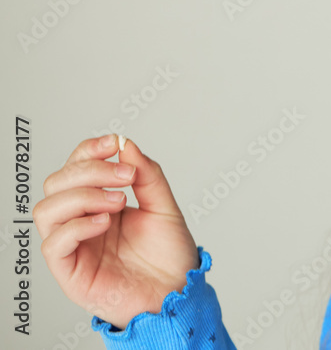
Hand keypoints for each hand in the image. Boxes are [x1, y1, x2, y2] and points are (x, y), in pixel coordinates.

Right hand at [34, 134, 199, 329]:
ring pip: (46, 210)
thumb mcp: (165, 206)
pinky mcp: (70, 271)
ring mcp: (74, 246)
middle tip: (125, 176)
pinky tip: (105, 222)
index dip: (88, 151)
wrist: (179, 292)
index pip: (76, 168)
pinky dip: (77, 225)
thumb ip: (148, 175)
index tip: (112, 143)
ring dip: (82, 195)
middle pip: (57, 183)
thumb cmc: (169, 255)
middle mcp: (81, 221)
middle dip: (89, 170)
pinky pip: (53, 244)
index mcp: (100, 203)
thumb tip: (126, 144)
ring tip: (118, 201)